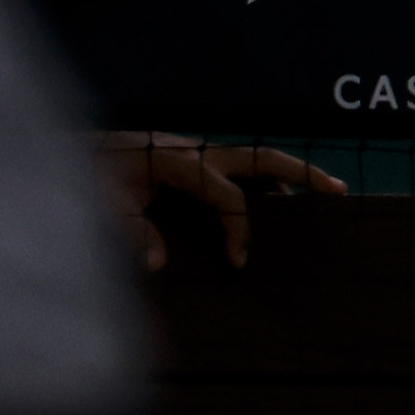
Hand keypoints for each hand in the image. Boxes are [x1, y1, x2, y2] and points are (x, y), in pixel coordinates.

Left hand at [98, 135, 346, 271]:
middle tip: (338, 191)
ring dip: (289, 176)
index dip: (238, 230)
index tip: (239, 262)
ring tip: (325, 194)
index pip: (226, 197)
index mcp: (179, 161)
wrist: (76, 148)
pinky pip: (238, 169)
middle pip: (261, 158)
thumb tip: (156, 266)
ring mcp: (198, 150)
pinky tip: (277, 203)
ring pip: (255, 160)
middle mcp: (196, 150)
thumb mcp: (105, 205)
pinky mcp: (195, 157)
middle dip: (301, 174)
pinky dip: (263, 183)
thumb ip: (133, 233)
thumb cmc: (90, 174)